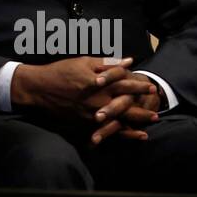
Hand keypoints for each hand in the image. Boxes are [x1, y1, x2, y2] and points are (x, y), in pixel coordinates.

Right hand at [11, 57, 159, 145]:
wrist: (39, 89)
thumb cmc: (61, 71)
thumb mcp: (83, 62)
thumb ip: (107, 63)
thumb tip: (128, 60)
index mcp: (100, 82)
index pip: (125, 84)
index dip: (139, 85)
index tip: (151, 87)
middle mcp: (99, 100)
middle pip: (127, 105)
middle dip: (143, 106)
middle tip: (157, 109)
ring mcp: (93, 114)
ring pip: (120, 120)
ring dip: (137, 122)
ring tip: (151, 122)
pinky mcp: (85, 123)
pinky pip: (108, 130)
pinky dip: (123, 134)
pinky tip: (133, 136)